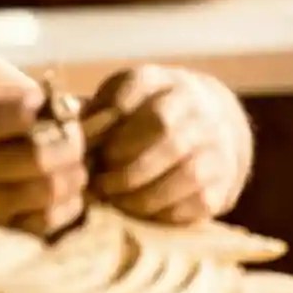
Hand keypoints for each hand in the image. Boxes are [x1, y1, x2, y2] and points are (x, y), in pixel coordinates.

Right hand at [0, 89, 87, 236]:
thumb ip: (27, 106)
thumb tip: (69, 107)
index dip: (25, 111)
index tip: (36, 105)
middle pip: (38, 156)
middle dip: (68, 146)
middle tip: (74, 143)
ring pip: (48, 189)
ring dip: (73, 176)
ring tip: (75, 170)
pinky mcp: (5, 232)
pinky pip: (49, 220)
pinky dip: (69, 204)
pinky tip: (67, 195)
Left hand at [83, 65, 251, 224]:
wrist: (212, 124)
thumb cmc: (144, 115)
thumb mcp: (119, 99)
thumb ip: (93, 111)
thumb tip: (69, 131)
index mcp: (161, 80)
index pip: (138, 85)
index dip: (112, 114)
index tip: (90, 142)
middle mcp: (194, 106)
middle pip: (164, 130)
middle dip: (125, 163)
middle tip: (99, 183)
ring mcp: (215, 143)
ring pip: (185, 172)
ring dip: (142, 194)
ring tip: (115, 200)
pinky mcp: (224, 181)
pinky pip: (197, 201)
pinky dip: (164, 211)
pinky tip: (140, 211)